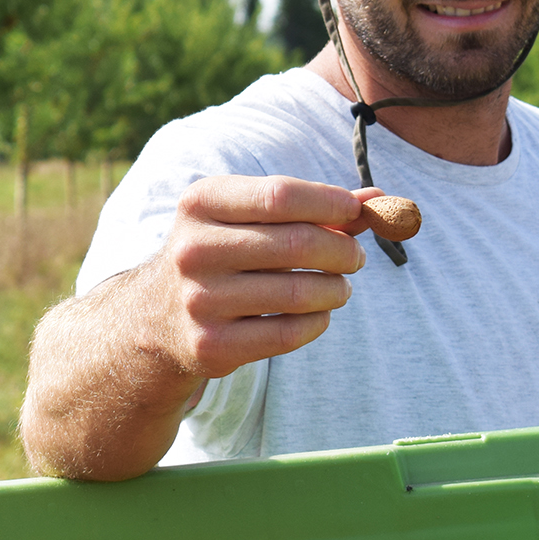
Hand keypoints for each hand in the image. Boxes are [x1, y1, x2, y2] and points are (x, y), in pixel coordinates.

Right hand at [149, 175, 378, 382]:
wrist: (158, 314)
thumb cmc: (224, 251)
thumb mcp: (250, 217)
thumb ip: (313, 207)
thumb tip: (379, 201)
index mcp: (201, 203)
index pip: (280, 195)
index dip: (330, 202)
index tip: (357, 211)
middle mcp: (194, 249)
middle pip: (297, 244)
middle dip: (343, 251)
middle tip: (355, 258)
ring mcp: (199, 299)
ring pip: (299, 293)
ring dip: (336, 290)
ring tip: (339, 287)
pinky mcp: (211, 344)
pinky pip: (288, 334)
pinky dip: (318, 322)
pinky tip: (317, 314)